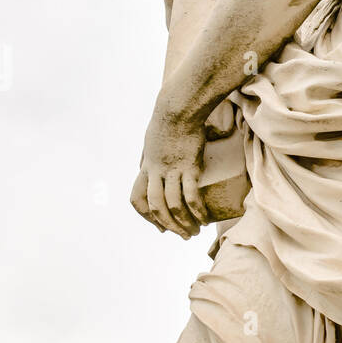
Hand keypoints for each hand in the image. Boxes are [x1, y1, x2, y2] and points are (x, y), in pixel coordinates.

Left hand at [130, 104, 209, 237]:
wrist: (179, 108)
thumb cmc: (168, 120)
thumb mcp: (151, 140)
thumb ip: (150, 156)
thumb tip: (148, 164)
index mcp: (146, 167)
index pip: (137, 198)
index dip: (146, 216)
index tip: (160, 226)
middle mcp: (156, 172)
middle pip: (156, 207)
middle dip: (168, 225)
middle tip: (182, 235)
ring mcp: (172, 170)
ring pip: (173, 205)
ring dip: (183, 223)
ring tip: (194, 232)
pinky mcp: (189, 167)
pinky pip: (191, 196)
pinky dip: (197, 211)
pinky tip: (204, 219)